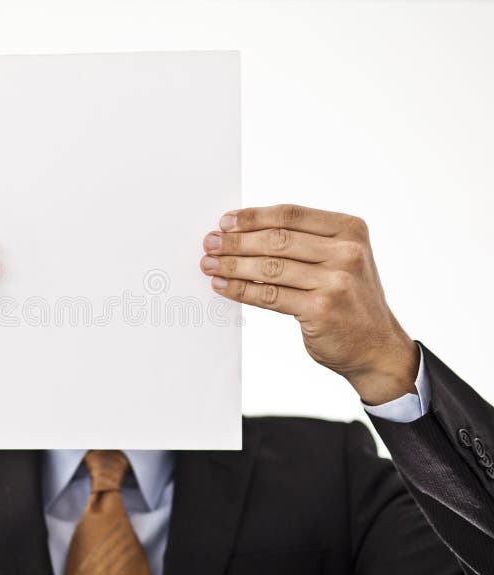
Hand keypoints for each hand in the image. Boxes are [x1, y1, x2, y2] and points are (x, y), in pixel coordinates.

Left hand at [201, 204, 417, 404]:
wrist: (377, 348)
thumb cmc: (350, 301)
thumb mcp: (340, 260)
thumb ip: (305, 243)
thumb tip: (245, 232)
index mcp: (350, 229)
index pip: (291, 214)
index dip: (254, 216)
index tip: (225, 222)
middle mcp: (347, 252)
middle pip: (277, 239)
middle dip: (236, 240)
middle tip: (210, 243)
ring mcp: (336, 281)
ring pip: (269, 267)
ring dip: (232, 265)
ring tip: (209, 264)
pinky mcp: (321, 309)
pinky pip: (269, 296)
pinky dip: (241, 290)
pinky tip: (222, 286)